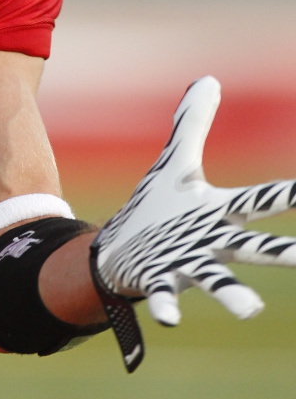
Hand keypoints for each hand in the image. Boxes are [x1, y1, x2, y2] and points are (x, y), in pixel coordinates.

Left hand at [91, 76, 295, 369]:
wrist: (121, 250)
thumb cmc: (158, 209)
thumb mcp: (176, 162)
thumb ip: (192, 123)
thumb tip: (208, 79)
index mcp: (218, 212)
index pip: (263, 200)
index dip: (291, 195)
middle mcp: (209, 241)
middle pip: (252, 246)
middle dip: (280, 252)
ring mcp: (185, 262)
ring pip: (215, 279)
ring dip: (232, 294)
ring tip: (251, 311)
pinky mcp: (156, 277)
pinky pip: (165, 293)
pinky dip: (168, 305)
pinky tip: (170, 319)